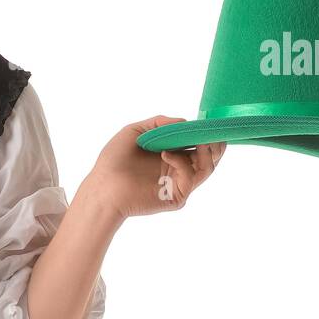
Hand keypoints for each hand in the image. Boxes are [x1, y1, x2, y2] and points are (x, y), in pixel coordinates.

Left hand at [85, 115, 225, 220]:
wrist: (102, 187)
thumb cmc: (113, 161)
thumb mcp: (134, 132)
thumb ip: (159, 123)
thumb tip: (185, 121)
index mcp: (172, 154)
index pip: (200, 144)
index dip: (207, 133)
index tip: (209, 122)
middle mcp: (178, 169)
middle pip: (210, 157)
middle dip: (215, 142)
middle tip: (211, 131)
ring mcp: (178, 184)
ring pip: (207, 167)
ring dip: (205, 150)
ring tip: (196, 140)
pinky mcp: (176, 197)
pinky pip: (190, 177)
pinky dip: (181, 162)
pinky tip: (165, 154)